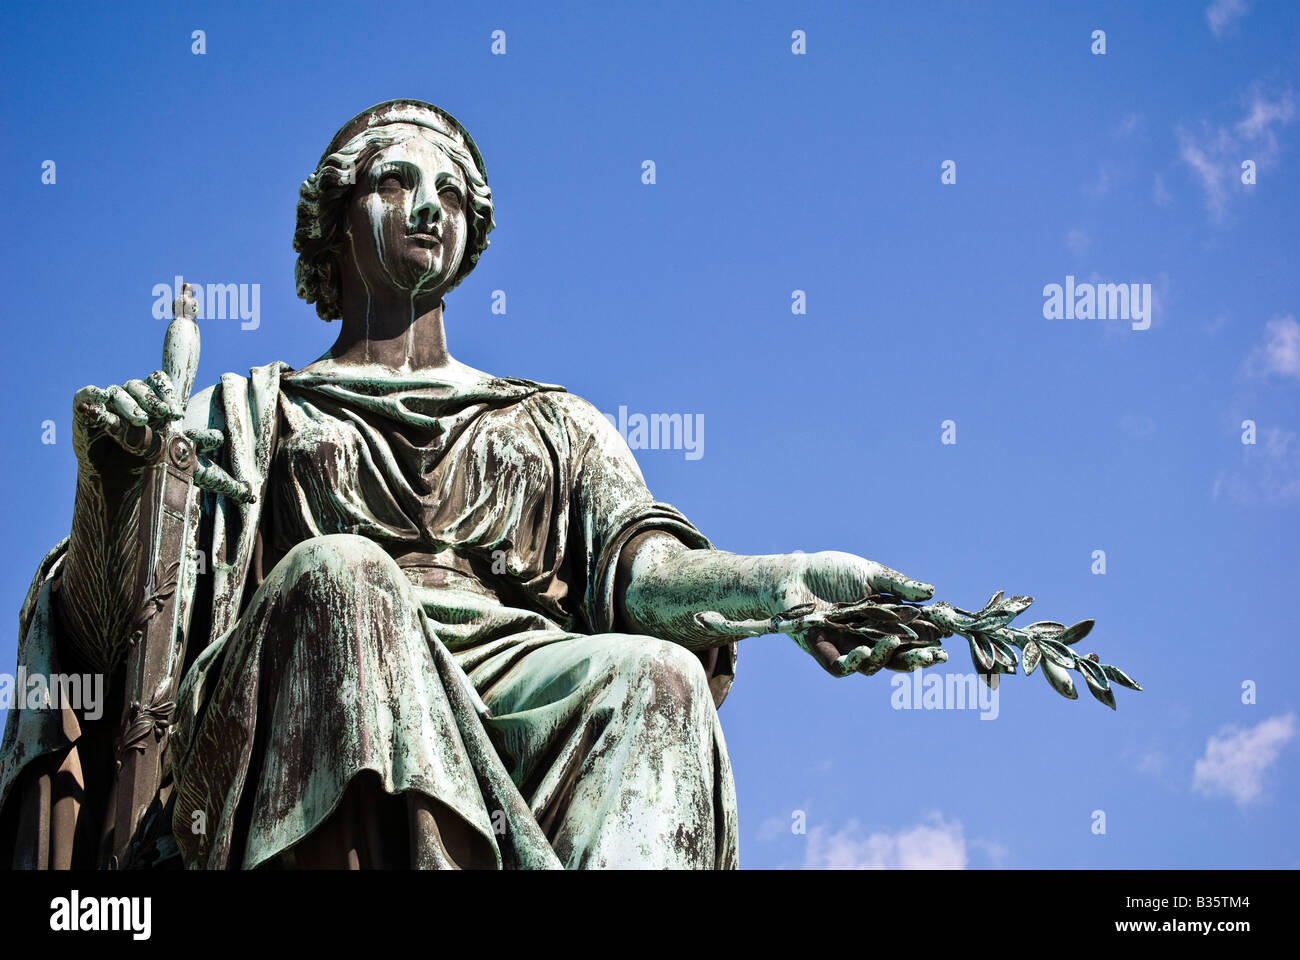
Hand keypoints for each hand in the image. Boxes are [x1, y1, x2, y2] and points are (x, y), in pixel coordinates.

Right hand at [72, 372, 222, 473]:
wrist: (114, 481)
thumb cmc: (144, 461)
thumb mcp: (170, 450)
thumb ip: (192, 442)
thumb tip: (217, 439)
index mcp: (149, 400)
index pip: (157, 380)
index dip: (166, 391)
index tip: (176, 413)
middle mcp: (127, 397)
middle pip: (137, 385)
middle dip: (152, 398)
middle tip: (164, 414)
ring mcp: (105, 403)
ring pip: (116, 392)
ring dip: (130, 404)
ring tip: (141, 421)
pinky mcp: (83, 410)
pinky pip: (86, 395)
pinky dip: (93, 394)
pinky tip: (102, 398)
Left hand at [778, 551, 946, 677]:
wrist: (794, 572)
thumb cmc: (832, 572)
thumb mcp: (870, 574)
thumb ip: (897, 585)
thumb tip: (931, 592)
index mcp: (882, 624)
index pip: (912, 639)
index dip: (930, 642)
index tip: (948, 639)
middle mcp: (866, 640)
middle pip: (896, 658)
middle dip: (918, 659)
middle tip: (937, 656)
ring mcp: (844, 648)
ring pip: (870, 665)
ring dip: (885, 657)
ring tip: (896, 642)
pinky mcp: (822, 651)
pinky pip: (839, 666)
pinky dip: (853, 662)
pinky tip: (863, 651)